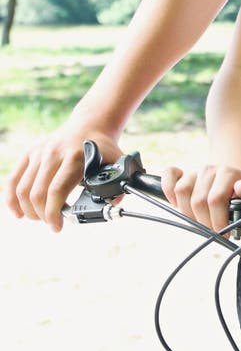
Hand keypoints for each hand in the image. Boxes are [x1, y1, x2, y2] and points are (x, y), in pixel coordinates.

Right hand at [5, 124, 122, 232]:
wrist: (90, 125)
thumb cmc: (103, 147)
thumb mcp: (116, 161)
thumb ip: (118, 181)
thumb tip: (114, 202)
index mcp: (75, 156)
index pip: (56, 191)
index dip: (53, 214)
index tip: (58, 226)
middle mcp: (54, 153)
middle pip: (38, 194)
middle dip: (43, 216)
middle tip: (52, 222)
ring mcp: (40, 152)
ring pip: (23, 190)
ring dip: (30, 211)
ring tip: (42, 217)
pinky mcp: (29, 153)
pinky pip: (13, 180)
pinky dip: (11, 200)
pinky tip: (18, 213)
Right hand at [161, 164, 240, 232]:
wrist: (231, 169)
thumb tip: (240, 188)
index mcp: (227, 173)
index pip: (215, 199)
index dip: (218, 221)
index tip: (225, 233)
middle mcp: (209, 169)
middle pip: (197, 201)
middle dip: (204, 223)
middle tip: (213, 231)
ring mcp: (194, 171)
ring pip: (181, 192)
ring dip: (187, 213)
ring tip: (199, 221)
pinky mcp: (181, 172)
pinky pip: (168, 177)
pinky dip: (168, 190)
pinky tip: (175, 204)